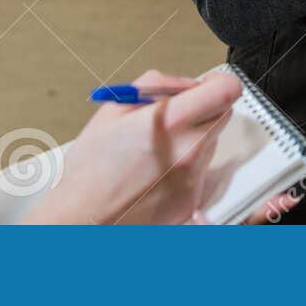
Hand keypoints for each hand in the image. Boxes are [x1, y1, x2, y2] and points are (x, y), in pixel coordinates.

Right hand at [25, 70, 240, 224]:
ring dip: (194, 138)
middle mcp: (188, 151)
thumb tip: (186, 85)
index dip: (220, 82)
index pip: (225, 92)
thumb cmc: (89, 170)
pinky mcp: (191, 201)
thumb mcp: (113, 109)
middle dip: (205, 108)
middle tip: (177, 114)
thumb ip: (157, 86)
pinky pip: (200, 172)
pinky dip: (184, 167)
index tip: (209, 84)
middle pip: (223, 115)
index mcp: (169, 123)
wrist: (80, 223)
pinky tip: (155, 174)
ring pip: (211, 143)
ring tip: (156, 150)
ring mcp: (192, 179)